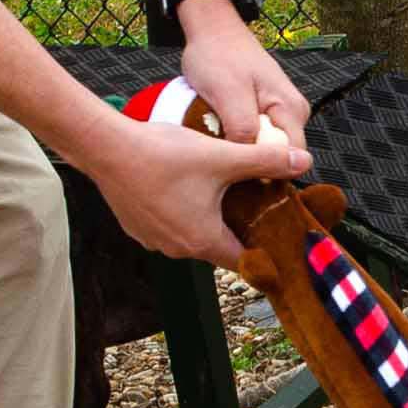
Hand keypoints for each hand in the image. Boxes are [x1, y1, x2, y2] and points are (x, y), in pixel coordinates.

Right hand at [86, 110, 303, 267]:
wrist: (105, 147)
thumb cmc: (160, 155)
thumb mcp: (222, 157)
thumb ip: (265, 162)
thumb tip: (302, 163)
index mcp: (202, 240)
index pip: (244, 260)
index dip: (263, 248)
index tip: (275, 236)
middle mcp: (177, 249)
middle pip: (219, 246)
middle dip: (235, 226)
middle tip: (251, 201)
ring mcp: (154, 240)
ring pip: (193, 233)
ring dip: (206, 216)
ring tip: (217, 187)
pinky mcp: (137, 226)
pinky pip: (169, 224)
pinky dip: (180, 210)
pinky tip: (182, 183)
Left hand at [175, 11, 314, 169]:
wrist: (212, 30)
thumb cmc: (219, 55)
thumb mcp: (228, 94)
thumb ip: (243, 129)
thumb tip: (249, 161)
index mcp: (291, 109)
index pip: (291, 159)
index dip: (267, 172)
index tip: (238, 174)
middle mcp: (292, 113)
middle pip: (278, 156)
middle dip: (252, 162)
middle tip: (221, 158)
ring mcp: (279, 113)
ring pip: (264, 148)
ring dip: (241, 151)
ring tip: (216, 145)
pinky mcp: (264, 112)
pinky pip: (255, 137)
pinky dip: (237, 140)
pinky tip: (219, 136)